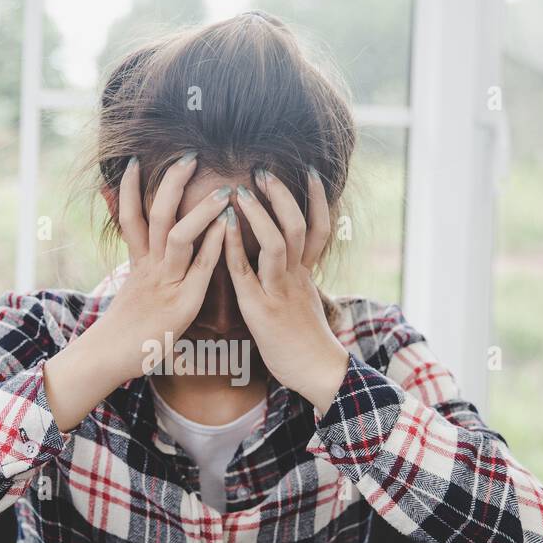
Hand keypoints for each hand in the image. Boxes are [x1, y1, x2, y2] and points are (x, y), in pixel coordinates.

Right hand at [44, 153, 230, 428]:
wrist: (108, 361)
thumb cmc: (123, 334)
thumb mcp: (130, 297)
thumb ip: (139, 276)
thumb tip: (141, 262)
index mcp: (137, 264)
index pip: (132, 216)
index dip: (132, 189)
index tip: (136, 161)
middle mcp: (149, 267)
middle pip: (154, 215)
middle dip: (171, 183)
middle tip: (189, 154)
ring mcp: (164, 282)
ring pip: (177, 235)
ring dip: (200, 208)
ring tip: (221, 187)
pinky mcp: (182, 302)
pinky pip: (199, 268)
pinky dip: (213, 244)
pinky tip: (226, 225)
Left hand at [225, 168, 349, 413]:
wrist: (317, 373)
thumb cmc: (307, 343)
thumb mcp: (305, 306)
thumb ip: (297, 283)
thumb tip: (294, 270)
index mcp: (306, 274)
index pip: (318, 228)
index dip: (317, 200)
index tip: (310, 173)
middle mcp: (297, 277)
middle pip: (299, 227)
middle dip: (282, 197)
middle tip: (264, 169)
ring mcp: (280, 291)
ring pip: (279, 244)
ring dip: (260, 214)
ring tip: (242, 189)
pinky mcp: (262, 310)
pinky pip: (247, 273)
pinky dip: (235, 246)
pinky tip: (223, 226)